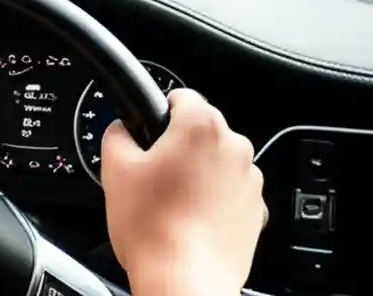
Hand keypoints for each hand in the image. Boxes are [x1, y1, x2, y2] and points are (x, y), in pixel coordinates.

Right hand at [101, 89, 265, 295]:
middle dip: (178, 147)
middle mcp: (234, 146)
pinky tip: (192, 219)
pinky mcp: (256, 209)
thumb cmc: (153, 230)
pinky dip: (215, 200)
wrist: (185, 281)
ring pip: (217, 162)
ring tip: (172, 204)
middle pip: (201, 130)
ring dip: (198, 174)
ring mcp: (250, 179)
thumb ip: (117, 133)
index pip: (180, 96)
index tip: (149, 135)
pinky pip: (231, 192)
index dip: (158, 114)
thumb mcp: (115, 170)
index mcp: (201, 126)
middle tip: (153, 176)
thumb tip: (123, 128)